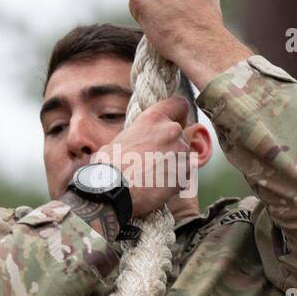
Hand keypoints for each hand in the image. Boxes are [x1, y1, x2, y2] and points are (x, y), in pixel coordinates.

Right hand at [92, 95, 191, 217]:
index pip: (179, 104)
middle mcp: (172, 131)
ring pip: (184, 156)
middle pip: (182, 134)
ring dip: (174, 164)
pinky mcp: (185, 174)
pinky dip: (175, 180)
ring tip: (153, 176)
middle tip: (156, 158)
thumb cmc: (110, 165)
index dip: (179, 114)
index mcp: (154, 119)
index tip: (175, 122)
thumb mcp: (121, 139)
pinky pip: (184, 175)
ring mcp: (181, 153)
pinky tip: (157, 186)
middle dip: (173, 145)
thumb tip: (139, 141)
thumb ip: (140, 135)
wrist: (114, 191)